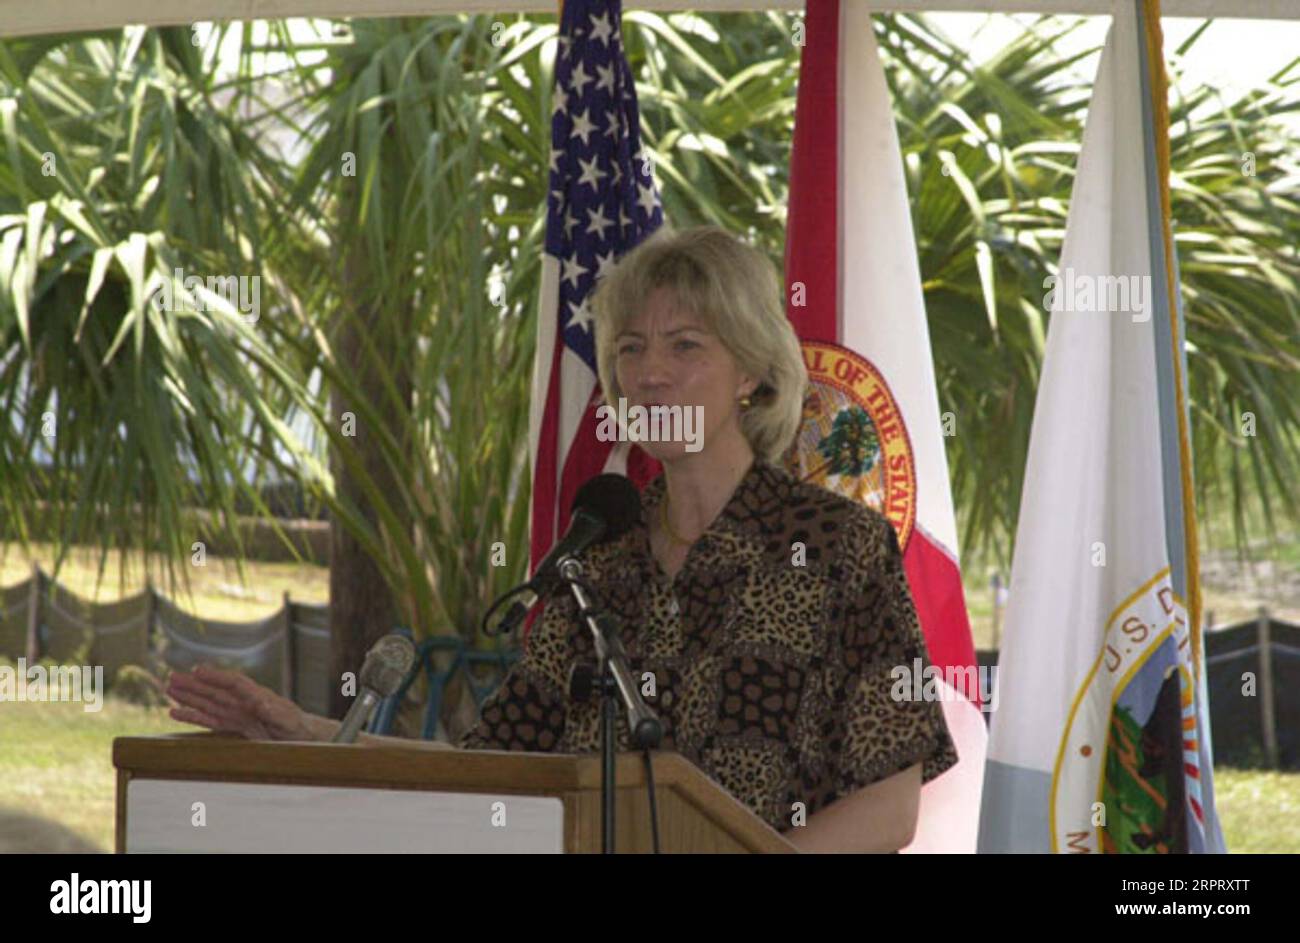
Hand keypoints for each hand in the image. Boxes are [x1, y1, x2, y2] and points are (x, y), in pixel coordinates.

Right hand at [165, 663, 309, 740]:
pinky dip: (192, 716)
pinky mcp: (232, 726)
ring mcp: (236, 713)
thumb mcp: (288, 720)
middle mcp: (242, 702)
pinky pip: (208, 720)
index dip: (216, 676)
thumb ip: (274, 712)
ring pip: (207, 703)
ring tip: (168, 688)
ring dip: (189, 696)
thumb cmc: (297, 726)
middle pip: (214, 690)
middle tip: (171, 676)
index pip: (233, 682)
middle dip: (193, 684)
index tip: (198, 670)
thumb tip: (260, 702)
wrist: (301, 736)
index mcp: (257, 696)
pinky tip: (175, 712)